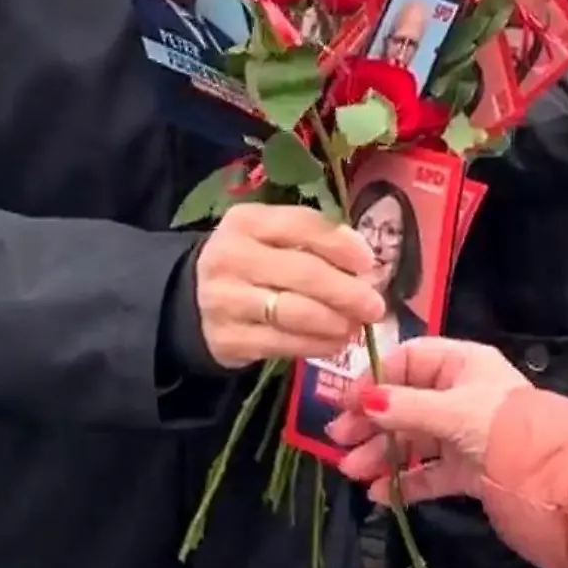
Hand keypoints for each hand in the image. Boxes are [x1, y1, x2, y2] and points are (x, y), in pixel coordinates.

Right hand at [195, 205, 385, 369]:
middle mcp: (231, 257)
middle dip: (346, 291)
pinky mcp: (228, 339)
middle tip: (375, 306)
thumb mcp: (270, 236)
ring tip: (357, 326)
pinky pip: (283, 344)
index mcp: (246, 221)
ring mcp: (226, 300)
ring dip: (335, 322)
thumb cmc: (249, 262)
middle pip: (302, 273)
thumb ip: (312, 239)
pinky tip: (335, 343)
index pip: (301, 226)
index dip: (340, 244)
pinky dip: (316, 345)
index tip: (368, 262)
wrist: (192, 300)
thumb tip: (362, 261)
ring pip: (294, 312)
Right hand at [327, 337, 530, 504]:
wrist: (551, 480)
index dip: (376, 378)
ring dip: (381, 454)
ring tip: (351, 471)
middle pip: (405, 401)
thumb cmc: (501, 428)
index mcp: (463, 364)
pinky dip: (404, 481)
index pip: (409, 361)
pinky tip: (379, 493)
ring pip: (413, 439)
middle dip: (371, 421)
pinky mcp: (468, 470)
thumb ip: (406, 408)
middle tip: (337, 439)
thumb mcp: (452, 411)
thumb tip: (364, 402)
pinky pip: (429, 472)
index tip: (347, 401)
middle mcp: (461, 394)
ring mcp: (464, 434)